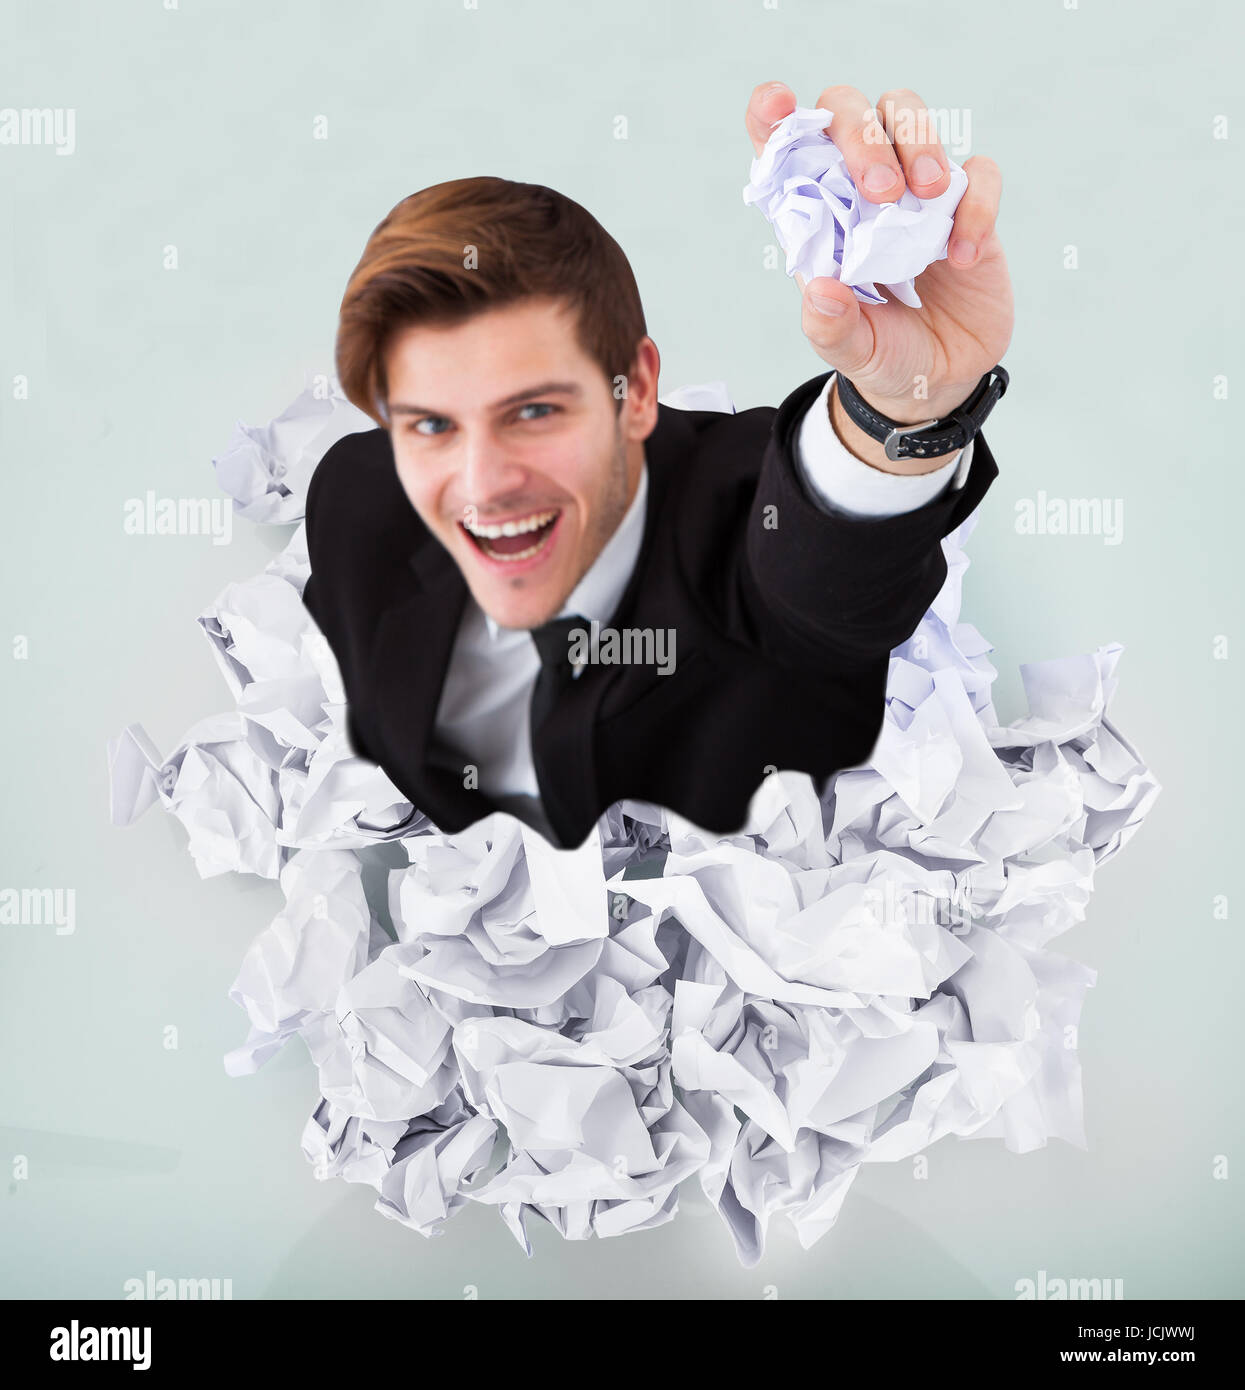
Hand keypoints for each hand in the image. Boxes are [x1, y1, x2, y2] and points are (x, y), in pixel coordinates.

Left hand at [745, 82, 1013, 423]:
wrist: (938, 381)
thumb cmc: (881, 353)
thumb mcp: (849, 351)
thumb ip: (830, 327)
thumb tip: (822, 291)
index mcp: (820, 214)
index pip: (789, 147)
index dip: (776, 115)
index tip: (777, 104)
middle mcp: (864, 190)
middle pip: (854, 112)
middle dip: (862, 135)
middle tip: (880, 192)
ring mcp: (917, 192)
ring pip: (911, 117)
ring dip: (918, 142)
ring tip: (925, 197)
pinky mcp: (968, 208)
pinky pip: (979, 174)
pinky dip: (976, 203)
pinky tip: (961, 255)